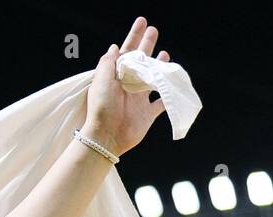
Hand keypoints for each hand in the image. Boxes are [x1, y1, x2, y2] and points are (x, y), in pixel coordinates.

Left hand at [82, 16, 170, 157]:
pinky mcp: (147, 113)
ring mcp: (138, 99)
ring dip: (159, 67)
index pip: (126, 51)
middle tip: (154, 30)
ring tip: (165, 54)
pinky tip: (174, 87)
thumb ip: (108, 63)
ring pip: (152, 79)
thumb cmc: (102, 108)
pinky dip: (168, 96)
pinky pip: (162, 103)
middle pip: (141, 61)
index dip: (134, 36)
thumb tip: (114, 47)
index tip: (142, 21)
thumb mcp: (101, 81)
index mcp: (116, 76)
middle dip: (147, 45)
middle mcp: (128, 85)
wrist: (107, 136)